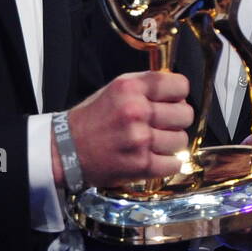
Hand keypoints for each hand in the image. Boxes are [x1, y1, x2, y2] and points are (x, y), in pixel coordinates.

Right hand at [56, 72, 193, 188]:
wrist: (66, 149)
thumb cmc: (91, 119)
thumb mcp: (115, 88)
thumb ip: (145, 85)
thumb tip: (176, 89)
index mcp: (130, 88)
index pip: (179, 85)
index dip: (179, 94)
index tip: (173, 100)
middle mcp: (136, 111)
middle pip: (185, 114)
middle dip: (177, 119)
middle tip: (164, 124)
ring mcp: (140, 139)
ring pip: (181, 140)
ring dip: (171, 143)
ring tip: (155, 142)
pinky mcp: (141, 165)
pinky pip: (174, 163)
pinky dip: (168, 163)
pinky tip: (155, 158)